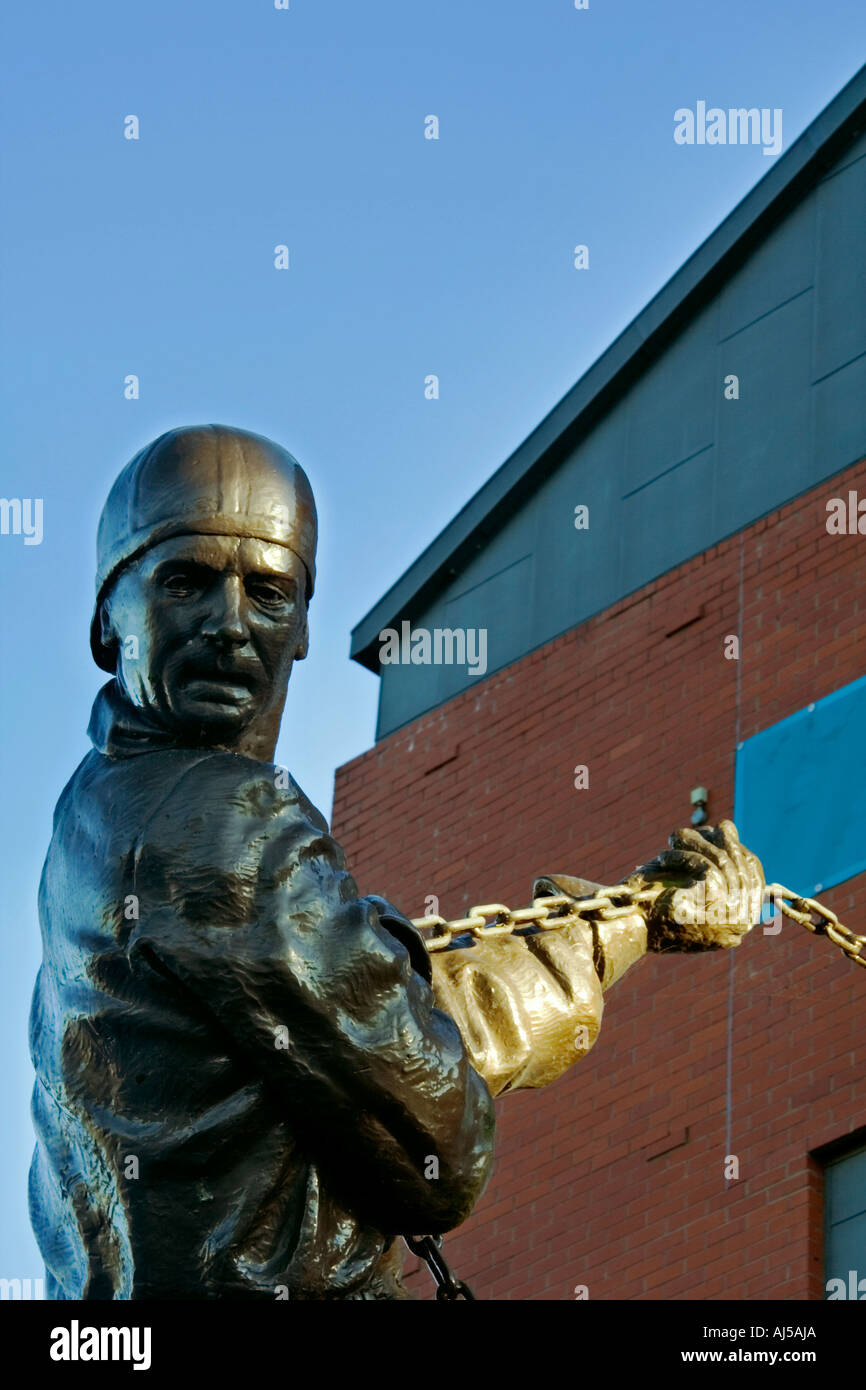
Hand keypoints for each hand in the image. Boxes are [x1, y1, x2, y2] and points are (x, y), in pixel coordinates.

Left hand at [624, 820, 764, 952]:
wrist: (629, 930)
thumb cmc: (656, 908)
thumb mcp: (691, 885)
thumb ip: (715, 862)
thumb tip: (728, 826)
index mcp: (742, 922)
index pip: (754, 876)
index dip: (737, 849)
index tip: (716, 832)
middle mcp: (743, 921)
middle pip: (742, 864)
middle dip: (715, 840)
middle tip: (690, 832)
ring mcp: (732, 913)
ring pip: (723, 860)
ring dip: (695, 844)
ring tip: (673, 840)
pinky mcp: (715, 900)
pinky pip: (705, 865)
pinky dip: (683, 856)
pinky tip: (664, 856)